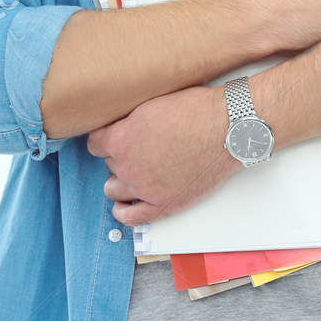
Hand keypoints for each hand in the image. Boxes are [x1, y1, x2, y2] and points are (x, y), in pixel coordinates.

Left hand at [86, 84, 237, 225]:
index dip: (105, 137)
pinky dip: (124, 212)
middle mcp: (128, 166)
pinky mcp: (164, 204)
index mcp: (121, 139)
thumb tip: (120, 125)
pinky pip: (131, 217)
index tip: (112, 137)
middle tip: (137, 148)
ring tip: (133, 172)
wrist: (227, 130)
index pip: (94, 143)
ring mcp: (145, 189)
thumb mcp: (153, 104)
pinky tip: (125, 205)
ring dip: (120, 181)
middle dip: (119, 156)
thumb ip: (130, 120)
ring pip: (113, 190)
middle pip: (107, 164)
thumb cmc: (197, 112)